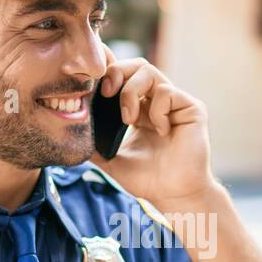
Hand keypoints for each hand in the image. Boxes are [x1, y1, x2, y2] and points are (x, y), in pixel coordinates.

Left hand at [92, 43, 217, 208]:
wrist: (172, 196)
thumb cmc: (147, 180)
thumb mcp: (111, 159)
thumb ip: (92, 144)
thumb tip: (68, 133)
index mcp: (140, 109)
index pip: (124, 77)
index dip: (108, 74)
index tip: (93, 87)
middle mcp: (158, 101)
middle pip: (136, 65)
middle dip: (117, 72)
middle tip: (106, 92)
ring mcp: (175, 103)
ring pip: (149, 72)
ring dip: (131, 92)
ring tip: (129, 119)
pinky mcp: (193, 108)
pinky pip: (167, 92)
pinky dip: (156, 110)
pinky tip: (159, 132)